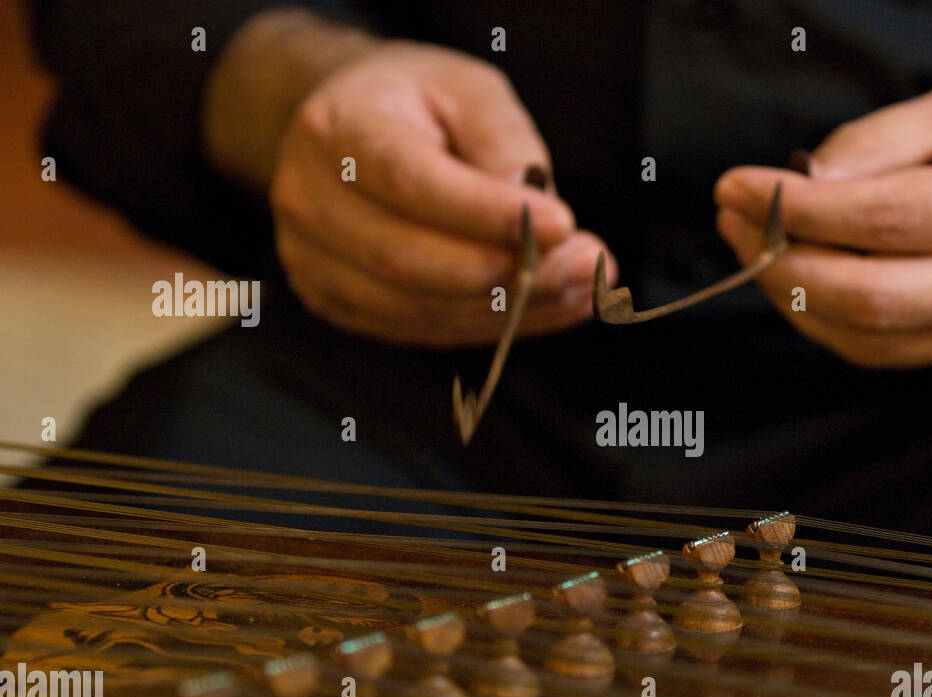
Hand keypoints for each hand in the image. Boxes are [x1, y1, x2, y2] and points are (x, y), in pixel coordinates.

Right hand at [205, 11, 614, 348]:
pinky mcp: (334, 301)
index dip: (487, 214)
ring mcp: (311, 260)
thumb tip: (535, 210)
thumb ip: (504, 142)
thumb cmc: (415, 105)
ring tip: (578, 287)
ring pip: (417, 308)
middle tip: (584, 265)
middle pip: (410, 260)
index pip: (412, 183)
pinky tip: (543, 307)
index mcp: (336, 129)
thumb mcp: (469, 90)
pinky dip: (488, 326)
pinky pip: (418, 329)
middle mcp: (307, 198)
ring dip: (507, 311)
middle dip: (508, 274)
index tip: (561, 224)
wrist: (347, 129)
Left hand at [715, 60, 931, 366]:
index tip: (737, 186)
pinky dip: (835, 325)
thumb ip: (883, 142)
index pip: (872, 221)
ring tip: (759, 251)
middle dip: (778, 264)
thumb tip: (804, 181)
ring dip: (795, 302)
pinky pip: (893, 354)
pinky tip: (807, 285)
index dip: (789, 208)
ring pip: (869, 343)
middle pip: (863, 299)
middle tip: (733, 223)